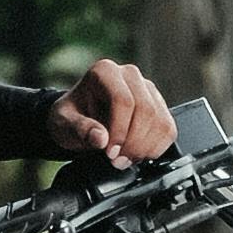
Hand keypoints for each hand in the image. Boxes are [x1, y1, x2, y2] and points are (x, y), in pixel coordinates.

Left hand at [52, 57, 175, 167]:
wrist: (78, 118)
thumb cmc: (70, 117)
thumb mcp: (64, 124)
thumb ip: (80, 129)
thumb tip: (100, 139)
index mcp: (105, 72)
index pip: (123, 100)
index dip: (120, 131)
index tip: (110, 152)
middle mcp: (129, 75)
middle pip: (146, 110)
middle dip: (133, 143)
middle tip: (118, 161)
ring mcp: (147, 89)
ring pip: (160, 120)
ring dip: (145, 148)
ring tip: (125, 160)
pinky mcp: (158, 105)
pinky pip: (168, 128)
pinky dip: (156, 148)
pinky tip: (138, 154)